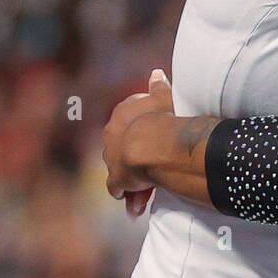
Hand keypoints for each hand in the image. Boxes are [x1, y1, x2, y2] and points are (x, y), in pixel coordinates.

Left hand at [103, 69, 173, 216]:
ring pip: (125, 170)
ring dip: (136, 181)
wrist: (155, 142)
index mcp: (122, 113)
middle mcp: (111, 134)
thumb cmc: (165, 116)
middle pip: (127, 149)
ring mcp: (112, 157)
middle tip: (156, 169)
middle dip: (138, 160)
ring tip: (149, 191)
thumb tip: (156, 73)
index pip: (132, 124)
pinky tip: (136, 203)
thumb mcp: (165, 97)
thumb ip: (159, 87)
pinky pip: (121, 188)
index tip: (160, 141)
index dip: (147, 134)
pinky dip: (129, 194)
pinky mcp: (116, 178)